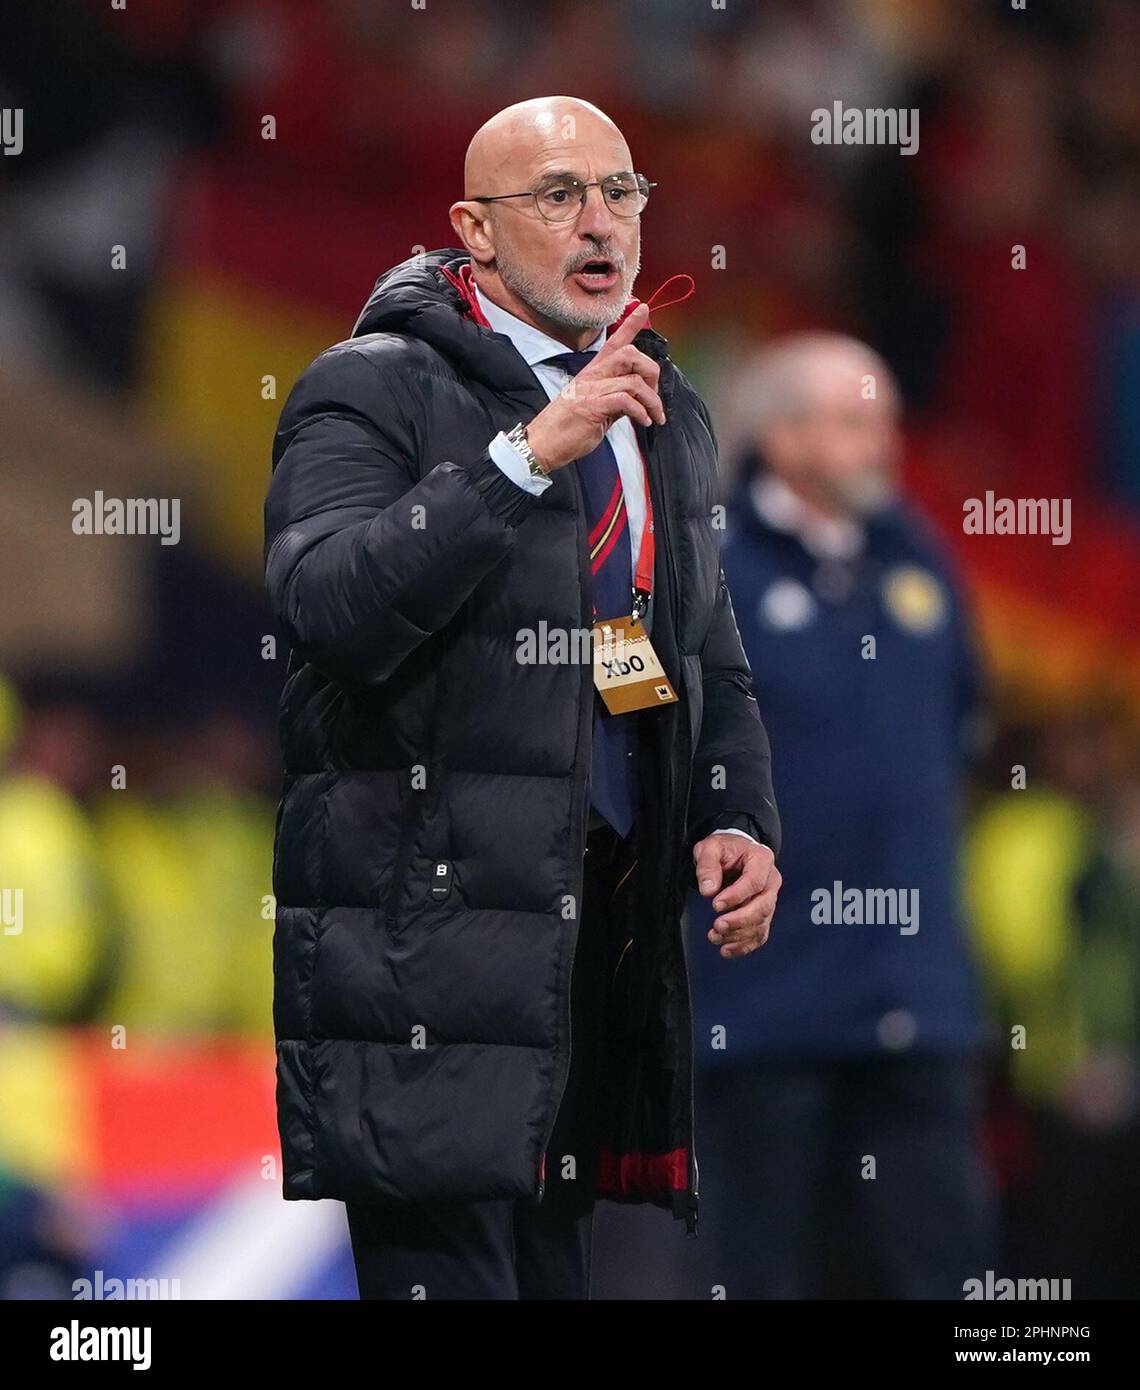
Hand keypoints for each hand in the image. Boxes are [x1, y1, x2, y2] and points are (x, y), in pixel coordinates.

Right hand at [524, 302, 665, 471]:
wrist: (542, 443)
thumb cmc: (565, 428)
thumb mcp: (594, 409)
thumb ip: (615, 400)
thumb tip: (636, 402)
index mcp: (592, 373)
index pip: (613, 343)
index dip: (630, 325)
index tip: (642, 309)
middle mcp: (592, 376)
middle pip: (630, 354)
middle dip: (651, 372)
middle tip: (655, 395)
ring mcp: (591, 390)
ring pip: (633, 381)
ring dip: (651, 401)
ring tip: (653, 416)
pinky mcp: (592, 407)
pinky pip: (626, 400)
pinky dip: (640, 412)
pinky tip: (643, 422)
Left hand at [692, 833, 780, 958]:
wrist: (732, 854)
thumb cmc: (723, 850)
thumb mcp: (710, 848)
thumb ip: (707, 866)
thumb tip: (708, 890)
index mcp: (762, 859)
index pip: (754, 882)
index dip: (736, 896)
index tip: (715, 905)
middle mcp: (771, 881)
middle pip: (763, 906)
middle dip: (739, 920)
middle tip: (717, 926)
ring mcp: (769, 899)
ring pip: (761, 923)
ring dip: (738, 935)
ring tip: (714, 937)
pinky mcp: (763, 914)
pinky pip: (759, 934)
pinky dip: (744, 945)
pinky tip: (726, 950)